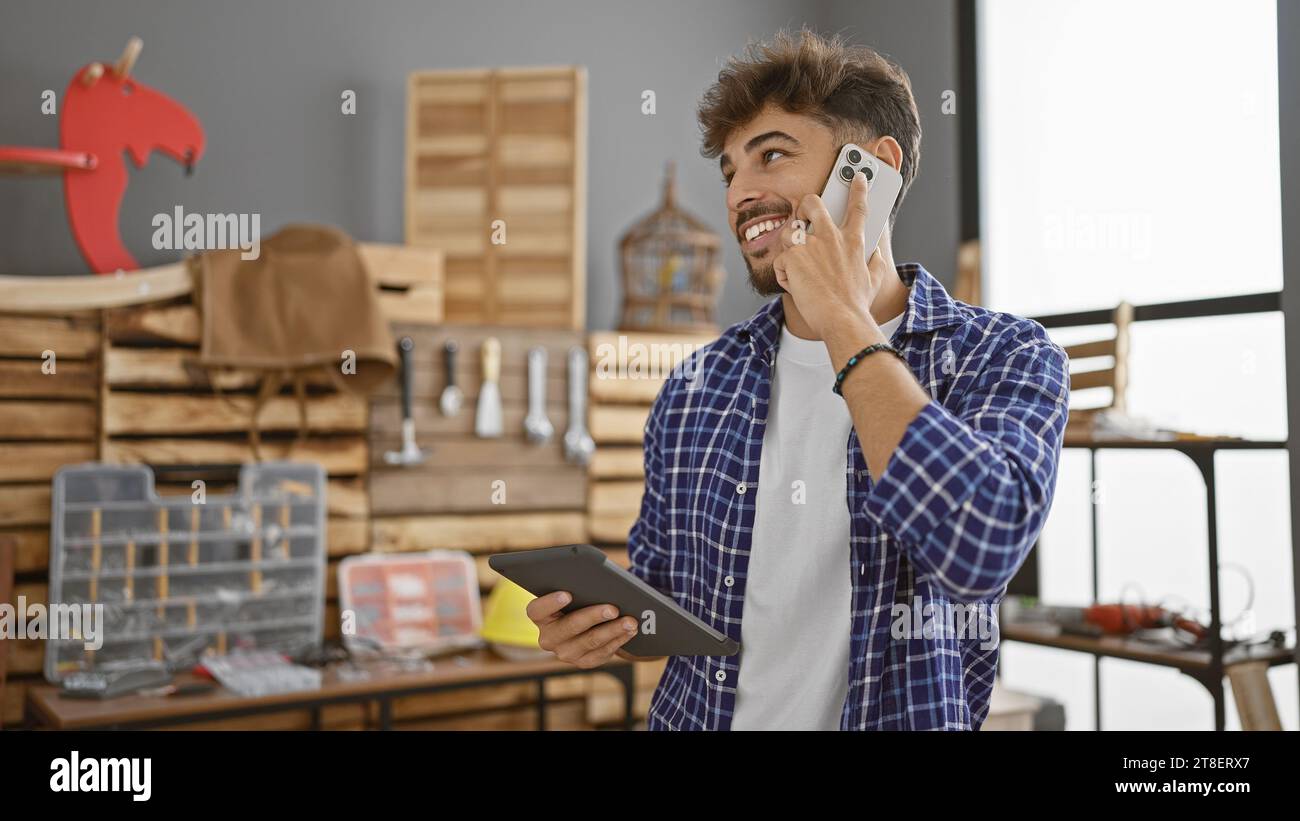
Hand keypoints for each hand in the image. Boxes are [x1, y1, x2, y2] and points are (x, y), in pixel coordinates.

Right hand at [526, 591, 638, 668]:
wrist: (588, 621)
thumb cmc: (580, 597)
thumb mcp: (575, 591)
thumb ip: (578, 586)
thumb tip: (599, 581)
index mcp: (540, 616)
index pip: (536, 610)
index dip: (550, 603)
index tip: (567, 594)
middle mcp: (548, 638)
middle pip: (569, 627)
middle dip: (593, 616)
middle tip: (613, 608)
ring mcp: (565, 653)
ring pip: (590, 641)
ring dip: (613, 630)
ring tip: (630, 621)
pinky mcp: (584, 662)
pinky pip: (602, 652)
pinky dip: (618, 640)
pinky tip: (630, 630)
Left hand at [772, 170, 893, 338]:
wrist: (842, 319)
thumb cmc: (856, 304)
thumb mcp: (872, 281)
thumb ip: (876, 263)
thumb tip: (879, 254)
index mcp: (853, 242)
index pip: (858, 207)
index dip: (858, 189)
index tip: (859, 176)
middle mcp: (832, 237)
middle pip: (813, 204)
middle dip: (806, 204)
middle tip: (805, 214)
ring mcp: (811, 245)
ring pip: (789, 232)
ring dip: (789, 249)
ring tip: (797, 269)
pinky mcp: (793, 256)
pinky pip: (781, 261)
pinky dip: (785, 275)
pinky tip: (796, 286)